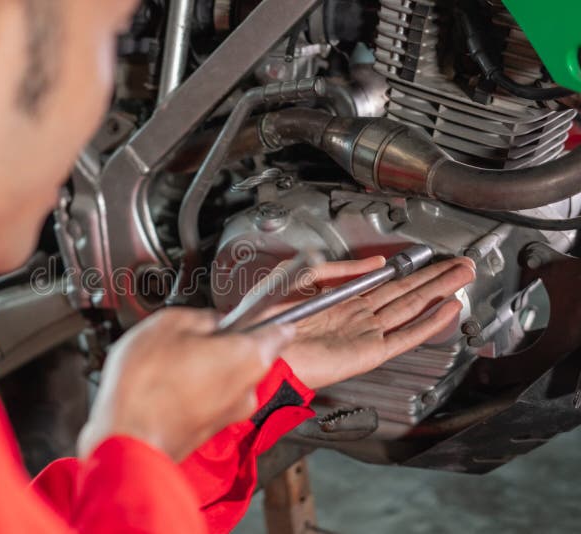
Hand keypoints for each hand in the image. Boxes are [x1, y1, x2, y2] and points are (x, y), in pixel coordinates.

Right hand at [77, 308, 295, 461]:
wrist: (125, 438)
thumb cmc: (146, 386)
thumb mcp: (168, 324)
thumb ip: (202, 317)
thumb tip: (211, 321)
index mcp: (249, 356)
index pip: (280, 331)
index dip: (265, 316)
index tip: (251, 311)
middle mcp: (248, 389)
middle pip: (247, 353)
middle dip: (222, 342)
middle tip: (189, 335)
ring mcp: (230, 414)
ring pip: (225, 376)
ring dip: (204, 366)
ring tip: (168, 362)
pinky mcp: (209, 429)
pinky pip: (209, 398)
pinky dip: (193, 389)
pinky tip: (164, 383)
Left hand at [270, 256, 475, 389]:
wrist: (262, 349)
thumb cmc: (271, 319)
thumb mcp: (304, 278)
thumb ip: (342, 270)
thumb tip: (376, 263)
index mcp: (343, 299)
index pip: (387, 282)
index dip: (413, 270)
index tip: (434, 258)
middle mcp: (359, 315)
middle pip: (406, 293)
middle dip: (436, 278)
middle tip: (463, 265)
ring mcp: (366, 333)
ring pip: (411, 308)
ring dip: (439, 292)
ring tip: (463, 278)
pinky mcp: (369, 352)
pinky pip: (405, 335)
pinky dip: (429, 322)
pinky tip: (447, 309)